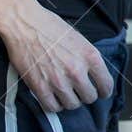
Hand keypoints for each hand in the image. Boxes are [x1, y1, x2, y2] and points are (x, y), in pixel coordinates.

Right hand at [0, 0, 114, 112]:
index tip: (102, 92)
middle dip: (87, 95)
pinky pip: (53, 107)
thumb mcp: (79, 39)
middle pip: (90, 97)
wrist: (25, 24)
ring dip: (71, 101)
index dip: (105, 90)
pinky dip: (55, 105)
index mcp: (90, 56)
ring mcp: (58, 81)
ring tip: (67, 93)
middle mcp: (77, 71)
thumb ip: (88, 58)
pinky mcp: (40, 87)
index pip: (106, 84)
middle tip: (80, 91)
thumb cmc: (50, 26)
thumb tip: (94, 75)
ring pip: (72, 105)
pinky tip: (54, 98)